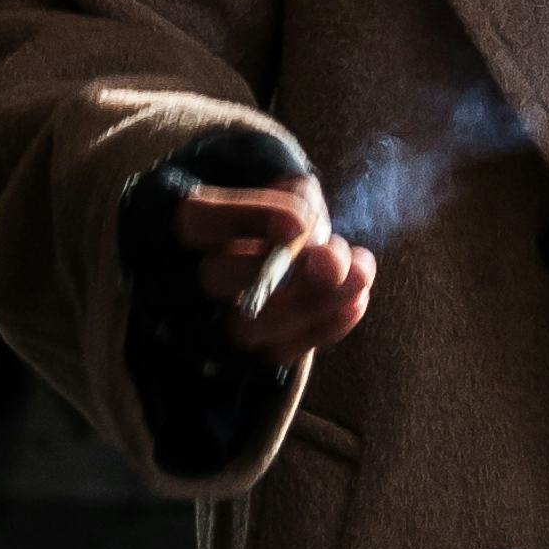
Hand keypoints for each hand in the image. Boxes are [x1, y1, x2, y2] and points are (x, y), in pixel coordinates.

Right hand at [176, 174, 375, 360]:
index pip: (201, 220)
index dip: (252, 218)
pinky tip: (355, 302)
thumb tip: (317, 240)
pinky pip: (279, 353)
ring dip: (312, 304)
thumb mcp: (286, 193)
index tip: (300, 223)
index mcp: (190, 225)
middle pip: (218, 277)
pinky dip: (323, 329)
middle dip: (283, 267)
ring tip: (359, 277)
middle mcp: (191, 276)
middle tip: (332, 261)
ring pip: (248, 327)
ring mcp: (215, 322)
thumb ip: (301, 203)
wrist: (273, 258)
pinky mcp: (248, 355)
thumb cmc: (276, 219)